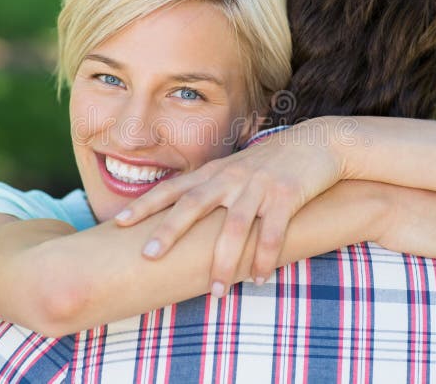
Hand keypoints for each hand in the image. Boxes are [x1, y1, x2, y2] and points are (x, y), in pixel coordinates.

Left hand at [115, 124, 346, 296]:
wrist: (317, 143)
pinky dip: (266, 257)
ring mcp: (259, 186)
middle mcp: (231, 178)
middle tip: (149, 257)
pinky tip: (260, 278)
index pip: (173, 189)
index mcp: (214, 173)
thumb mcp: (235, 171)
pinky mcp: (287, 195)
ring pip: (235, 227)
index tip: (119, 222)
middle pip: (193, 205)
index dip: (145, 204)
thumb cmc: (271, 163)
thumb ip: (211, 190)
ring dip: (225, 262)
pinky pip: (274, 232)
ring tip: (217, 292)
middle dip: (170, 231)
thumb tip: (183, 219)